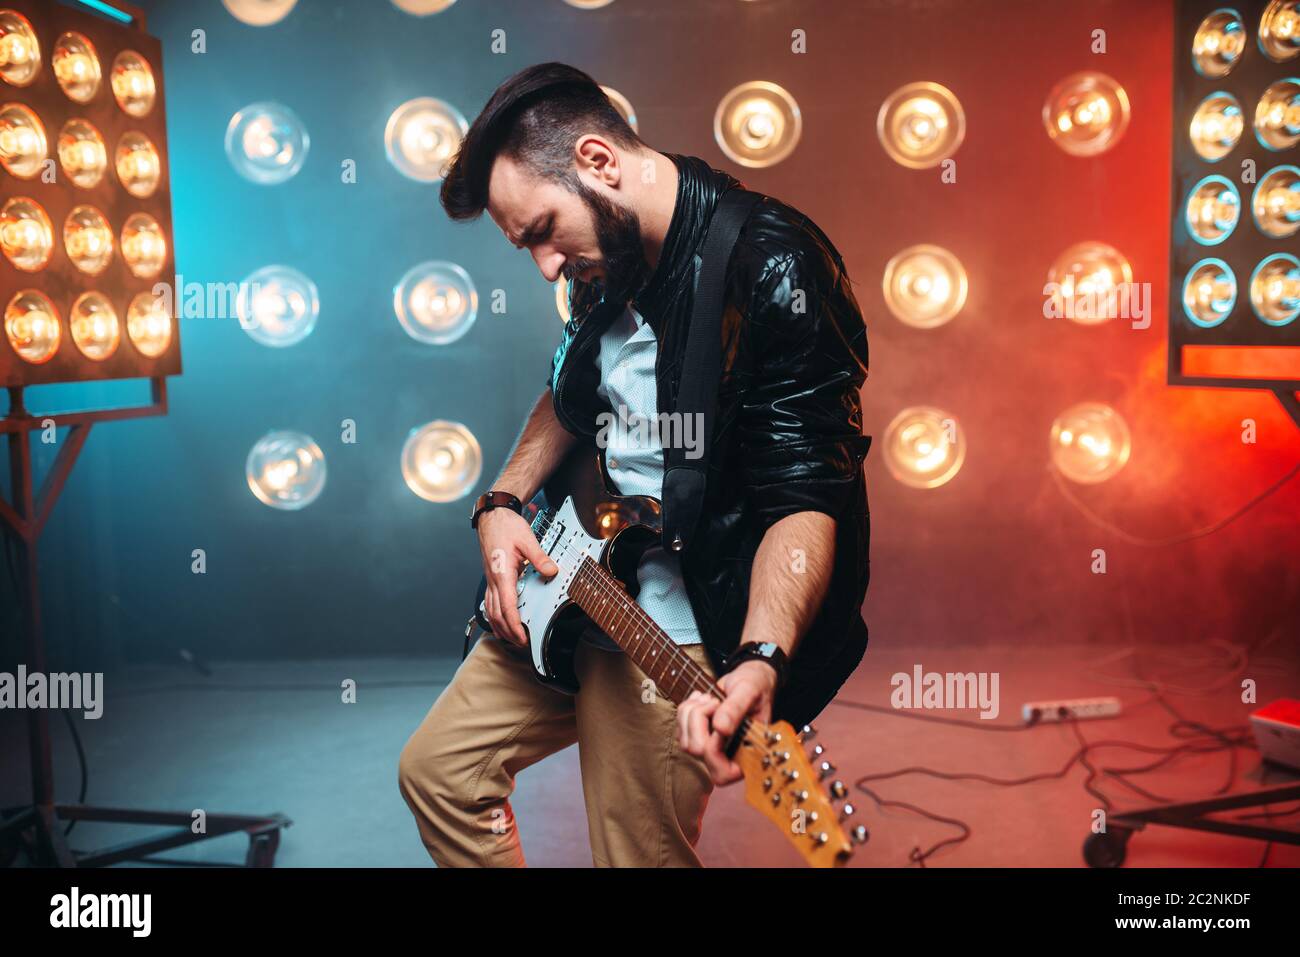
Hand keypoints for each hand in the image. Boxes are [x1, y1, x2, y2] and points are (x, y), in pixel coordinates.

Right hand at [477, 508, 557, 646]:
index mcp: (502, 574)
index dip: (515, 625)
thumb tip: (552, 571)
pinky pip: (489, 602)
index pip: (507, 607)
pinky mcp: (492, 578)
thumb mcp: (527, 539)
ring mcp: (490, 580)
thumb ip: (540, 557)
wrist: (492, 517)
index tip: (522, 637)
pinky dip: (494, 616)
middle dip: (508, 632)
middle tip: (521, 643)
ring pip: (490, 611)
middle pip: (496, 615)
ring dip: (500, 627)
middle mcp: (494, 580)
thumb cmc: (506, 526)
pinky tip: (500, 621)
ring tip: (511, 638)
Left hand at [677, 660, 777, 785]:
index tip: (719, 716)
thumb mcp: (749, 692)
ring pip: (685, 742)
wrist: (749, 679)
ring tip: (707, 697)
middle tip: (714, 700)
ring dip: (690, 713)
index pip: (722, 773)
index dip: (713, 746)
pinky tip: (700, 699)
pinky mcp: (698, 738)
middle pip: (698, 751)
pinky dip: (685, 711)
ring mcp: (711, 750)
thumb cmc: (755, 686)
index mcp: (748, 756)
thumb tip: (720, 729)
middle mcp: (729, 758)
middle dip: (699, 719)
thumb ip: (736, 709)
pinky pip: (680, 732)